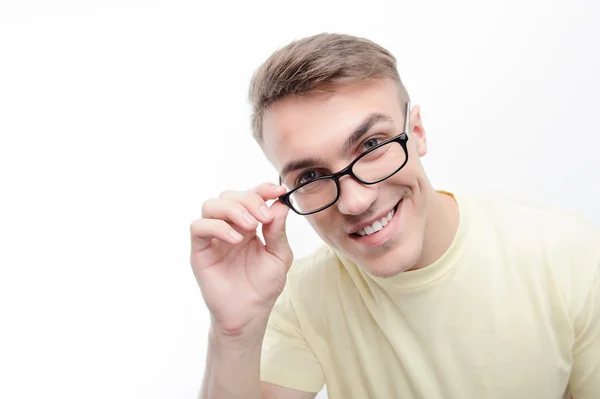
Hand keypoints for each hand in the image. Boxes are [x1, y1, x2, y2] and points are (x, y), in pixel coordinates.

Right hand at [190, 183, 292, 342]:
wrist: (249, 314)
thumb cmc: (263, 286)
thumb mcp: (279, 256)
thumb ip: (278, 230)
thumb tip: (279, 205)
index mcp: (249, 224)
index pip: (251, 196)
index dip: (263, 189)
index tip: (279, 191)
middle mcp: (229, 226)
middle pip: (230, 195)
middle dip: (249, 200)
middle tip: (264, 218)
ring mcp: (213, 237)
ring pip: (211, 205)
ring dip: (232, 210)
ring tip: (250, 227)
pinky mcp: (200, 250)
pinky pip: (199, 227)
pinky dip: (217, 227)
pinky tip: (236, 240)